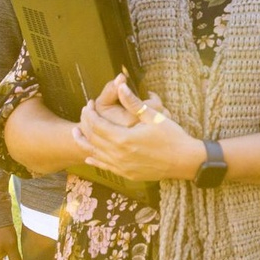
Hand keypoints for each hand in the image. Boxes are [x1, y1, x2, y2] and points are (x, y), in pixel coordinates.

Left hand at [73, 74, 200, 181]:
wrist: (184, 161)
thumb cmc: (171, 136)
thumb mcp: (153, 116)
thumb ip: (133, 102)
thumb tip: (120, 86)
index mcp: (123, 138)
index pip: (97, 124)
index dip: (90, 113)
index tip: (89, 104)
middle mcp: (119, 154)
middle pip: (94, 138)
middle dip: (85, 124)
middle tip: (84, 113)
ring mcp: (122, 166)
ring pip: (95, 153)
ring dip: (84, 142)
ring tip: (76, 133)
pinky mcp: (126, 174)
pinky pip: (105, 166)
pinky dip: (95, 159)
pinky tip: (89, 156)